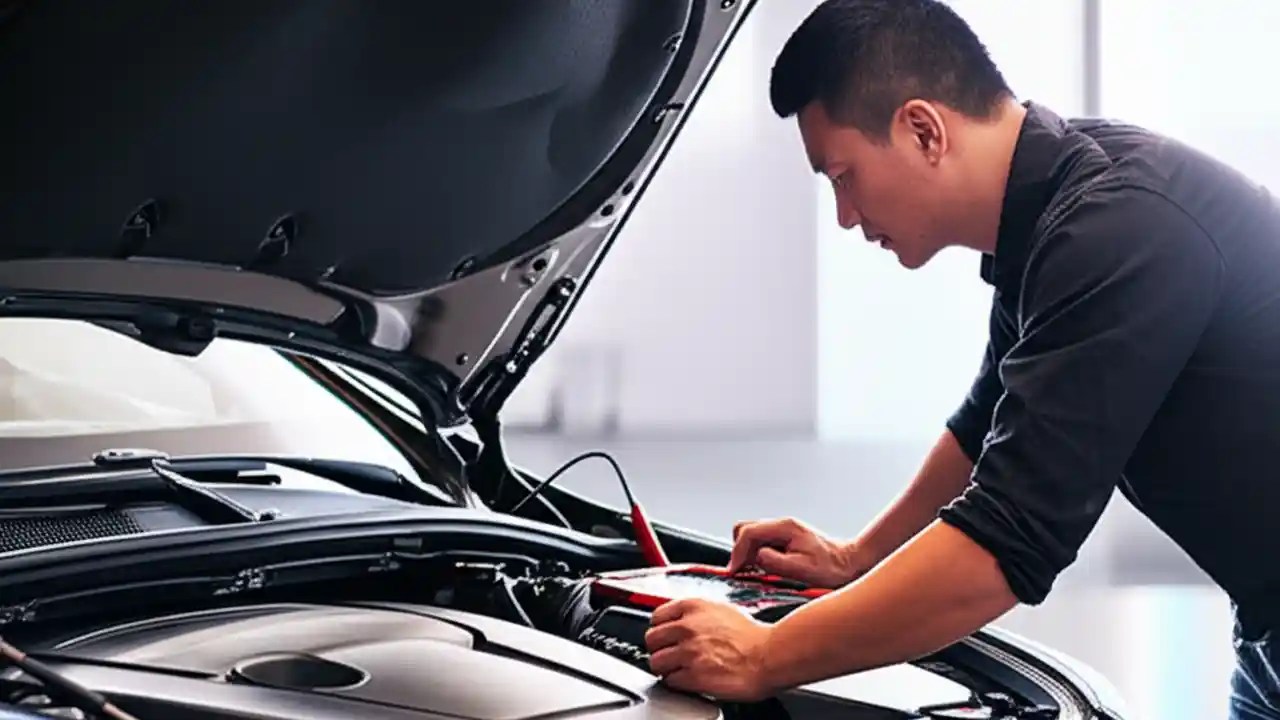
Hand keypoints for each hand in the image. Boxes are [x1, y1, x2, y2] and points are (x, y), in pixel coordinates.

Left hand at [644, 598, 774, 701]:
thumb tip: (682, 621)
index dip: (661, 629)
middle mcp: (688, 626)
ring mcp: (689, 651)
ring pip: (657, 662)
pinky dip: (677, 683)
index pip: (656, 616)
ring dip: (666, 668)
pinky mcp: (694, 675)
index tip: (665, 637)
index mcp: (694, 607)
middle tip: (669, 656)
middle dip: (659, 649)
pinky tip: (688, 680)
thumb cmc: (753, 636)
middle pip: (651, 639)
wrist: (770, 656)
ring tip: (678, 670)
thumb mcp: (722, 610)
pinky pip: (670, 681)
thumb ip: (697, 614)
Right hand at [728, 517, 861, 587]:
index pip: (748, 532)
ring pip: (751, 536)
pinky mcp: (785, 539)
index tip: (734, 571)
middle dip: (739, 550)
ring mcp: (783, 531)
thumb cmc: (831, 568)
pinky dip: (756, 555)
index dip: (737, 553)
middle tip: (742, 571)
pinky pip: (761, 542)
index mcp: (785, 528)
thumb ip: (776, 562)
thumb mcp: (803, 570)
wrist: (851, 562)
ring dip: (747, 553)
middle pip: (745, 529)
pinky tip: (764, 569)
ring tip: (753, 572)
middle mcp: (782, 525)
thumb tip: (756, 557)